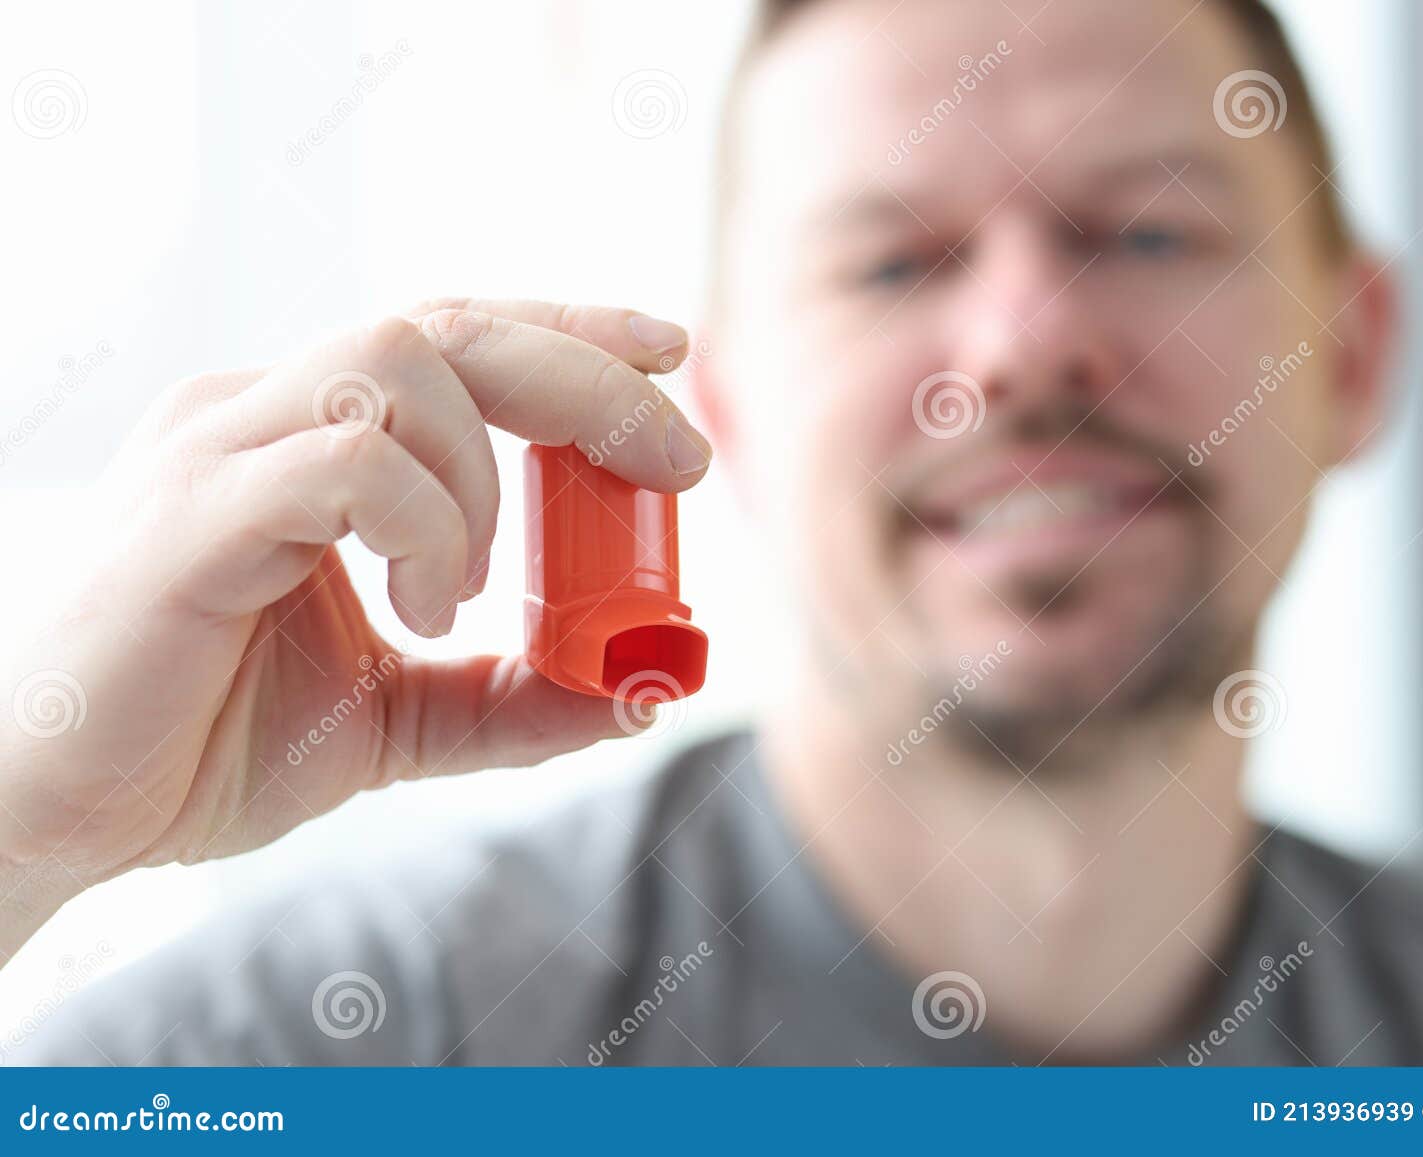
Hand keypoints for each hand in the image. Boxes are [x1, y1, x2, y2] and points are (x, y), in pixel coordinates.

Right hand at [0, 298, 711, 912]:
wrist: (54, 809)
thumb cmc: (200, 744)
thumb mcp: (394, 720)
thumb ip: (507, 699)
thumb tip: (636, 689)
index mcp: (306, 440)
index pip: (455, 336)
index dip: (570, 332)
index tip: (669, 354)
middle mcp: (258, 413)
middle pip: (449, 324)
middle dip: (587, 377)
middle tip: (678, 461)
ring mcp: (218, 449)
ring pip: (398, 362)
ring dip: (482, 476)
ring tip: (464, 592)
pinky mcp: (191, 512)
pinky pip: (344, 455)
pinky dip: (421, 522)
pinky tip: (421, 609)